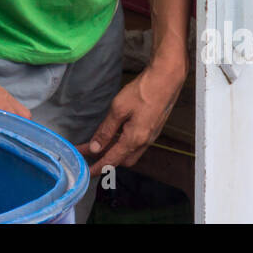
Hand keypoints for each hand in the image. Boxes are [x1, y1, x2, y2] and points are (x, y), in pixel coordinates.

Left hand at [77, 52, 186, 176]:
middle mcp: (144, 142)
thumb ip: (106, 130)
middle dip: (107, 160)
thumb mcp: (118, 109)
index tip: (86, 172)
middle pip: (123, 160)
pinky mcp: (153, 128)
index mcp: (134, 140)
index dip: (98, 167)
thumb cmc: (143, 91)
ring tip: (100, 142)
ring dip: (116, 151)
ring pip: (130, 152)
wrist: (166, 79)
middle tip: (89, 153)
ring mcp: (151, 136)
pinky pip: (136, 143)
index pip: (112, 160)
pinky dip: (124, 143)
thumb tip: (95, 147)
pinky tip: (117, 133)